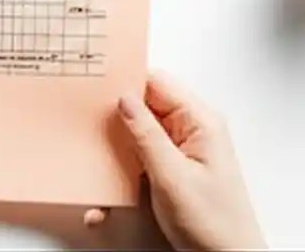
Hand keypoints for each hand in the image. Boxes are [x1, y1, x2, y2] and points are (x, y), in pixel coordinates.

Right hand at [91, 73, 265, 250]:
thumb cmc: (215, 224)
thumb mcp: (172, 177)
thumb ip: (146, 134)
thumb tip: (125, 99)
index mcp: (200, 122)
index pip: (158, 83)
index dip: (127, 81)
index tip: (97, 86)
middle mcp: (192, 130)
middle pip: (145, 106)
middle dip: (116, 117)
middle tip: (89, 126)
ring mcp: (182, 149)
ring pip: (138, 132)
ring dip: (117, 146)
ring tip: (97, 161)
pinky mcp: (172, 168)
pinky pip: (141, 155)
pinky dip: (123, 167)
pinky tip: (110, 188)